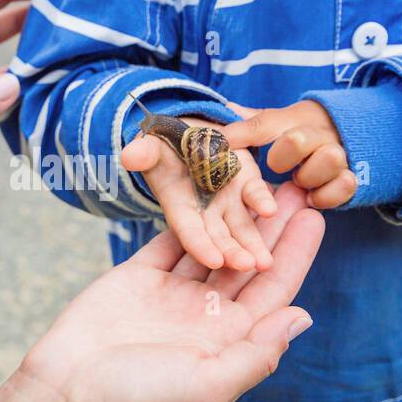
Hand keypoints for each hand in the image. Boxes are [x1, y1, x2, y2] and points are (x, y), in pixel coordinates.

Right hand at [19, 183, 323, 401]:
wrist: (69, 391)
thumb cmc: (140, 398)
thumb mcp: (210, 385)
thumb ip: (258, 353)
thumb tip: (304, 316)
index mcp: (229, 339)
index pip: (273, 290)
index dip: (296, 253)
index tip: (318, 216)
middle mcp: (207, 313)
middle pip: (248, 259)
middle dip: (272, 222)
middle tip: (295, 182)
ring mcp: (173, 292)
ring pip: (214, 241)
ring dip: (235, 212)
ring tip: (257, 175)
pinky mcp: (139, 274)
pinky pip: (171, 237)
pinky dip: (190, 212)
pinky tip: (208, 185)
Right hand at [120, 115, 279, 271]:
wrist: (188, 134)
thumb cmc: (164, 147)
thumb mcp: (151, 149)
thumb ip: (143, 154)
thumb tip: (129, 155)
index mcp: (179, 208)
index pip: (189, 231)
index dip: (200, 245)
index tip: (214, 261)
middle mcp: (204, 211)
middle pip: (219, 237)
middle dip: (232, 253)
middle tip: (248, 266)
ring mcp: (227, 200)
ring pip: (241, 227)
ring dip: (253, 243)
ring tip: (266, 261)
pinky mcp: (245, 184)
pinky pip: (256, 196)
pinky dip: (263, 203)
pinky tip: (272, 211)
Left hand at [220, 100, 356, 208]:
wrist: (359, 138)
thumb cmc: (310, 132)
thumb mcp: (285, 122)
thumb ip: (257, 123)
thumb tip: (228, 108)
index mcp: (297, 119)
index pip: (264, 124)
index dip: (240, 134)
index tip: (222, 143)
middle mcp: (320, 134)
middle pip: (297, 140)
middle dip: (282, 157)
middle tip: (278, 166)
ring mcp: (340, 155)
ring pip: (328, 160)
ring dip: (309, 177)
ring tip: (300, 181)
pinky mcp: (354, 177)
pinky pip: (344, 186)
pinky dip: (327, 195)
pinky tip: (313, 197)